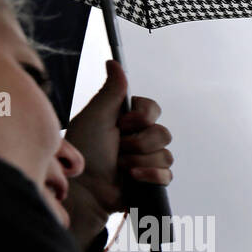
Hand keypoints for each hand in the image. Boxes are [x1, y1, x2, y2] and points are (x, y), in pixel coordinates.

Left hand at [63, 60, 173, 247]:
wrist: (85, 188)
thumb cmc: (84, 151)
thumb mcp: (96, 117)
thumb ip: (111, 91)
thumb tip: (114, 63)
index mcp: (126, 121)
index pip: (153, 109)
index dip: (142, 117)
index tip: (122, 124)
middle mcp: (138, 138)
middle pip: (163, 133)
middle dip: (140, 142)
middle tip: (119, 147)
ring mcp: (146, 160)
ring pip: (166, 155)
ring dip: (140, 160)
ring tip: (121, 166)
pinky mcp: (152, 180)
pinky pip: (167, 175)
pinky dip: (149, 176)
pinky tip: (132, 178)